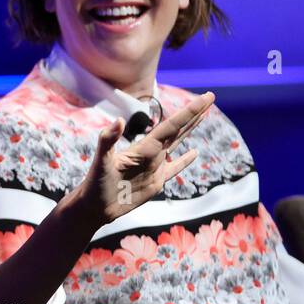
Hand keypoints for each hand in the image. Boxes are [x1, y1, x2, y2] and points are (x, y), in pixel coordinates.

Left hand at [71, 91, 213, 224]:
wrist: (93, 206)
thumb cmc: (95, 184)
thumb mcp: (101, 161)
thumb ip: (108, 141)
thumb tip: (118, 119)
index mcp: (143, 147)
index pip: (171, 125)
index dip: (189, 112)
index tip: (206, 97)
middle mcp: (151, 153)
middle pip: (177, 129)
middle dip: (193, 114)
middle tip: (209, 97)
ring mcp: (154, 166)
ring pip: (177, 143)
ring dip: (190, 129)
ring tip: (204, 116)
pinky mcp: (155, 182)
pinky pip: (174, 168)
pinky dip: (185, 161)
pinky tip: (195, 153)